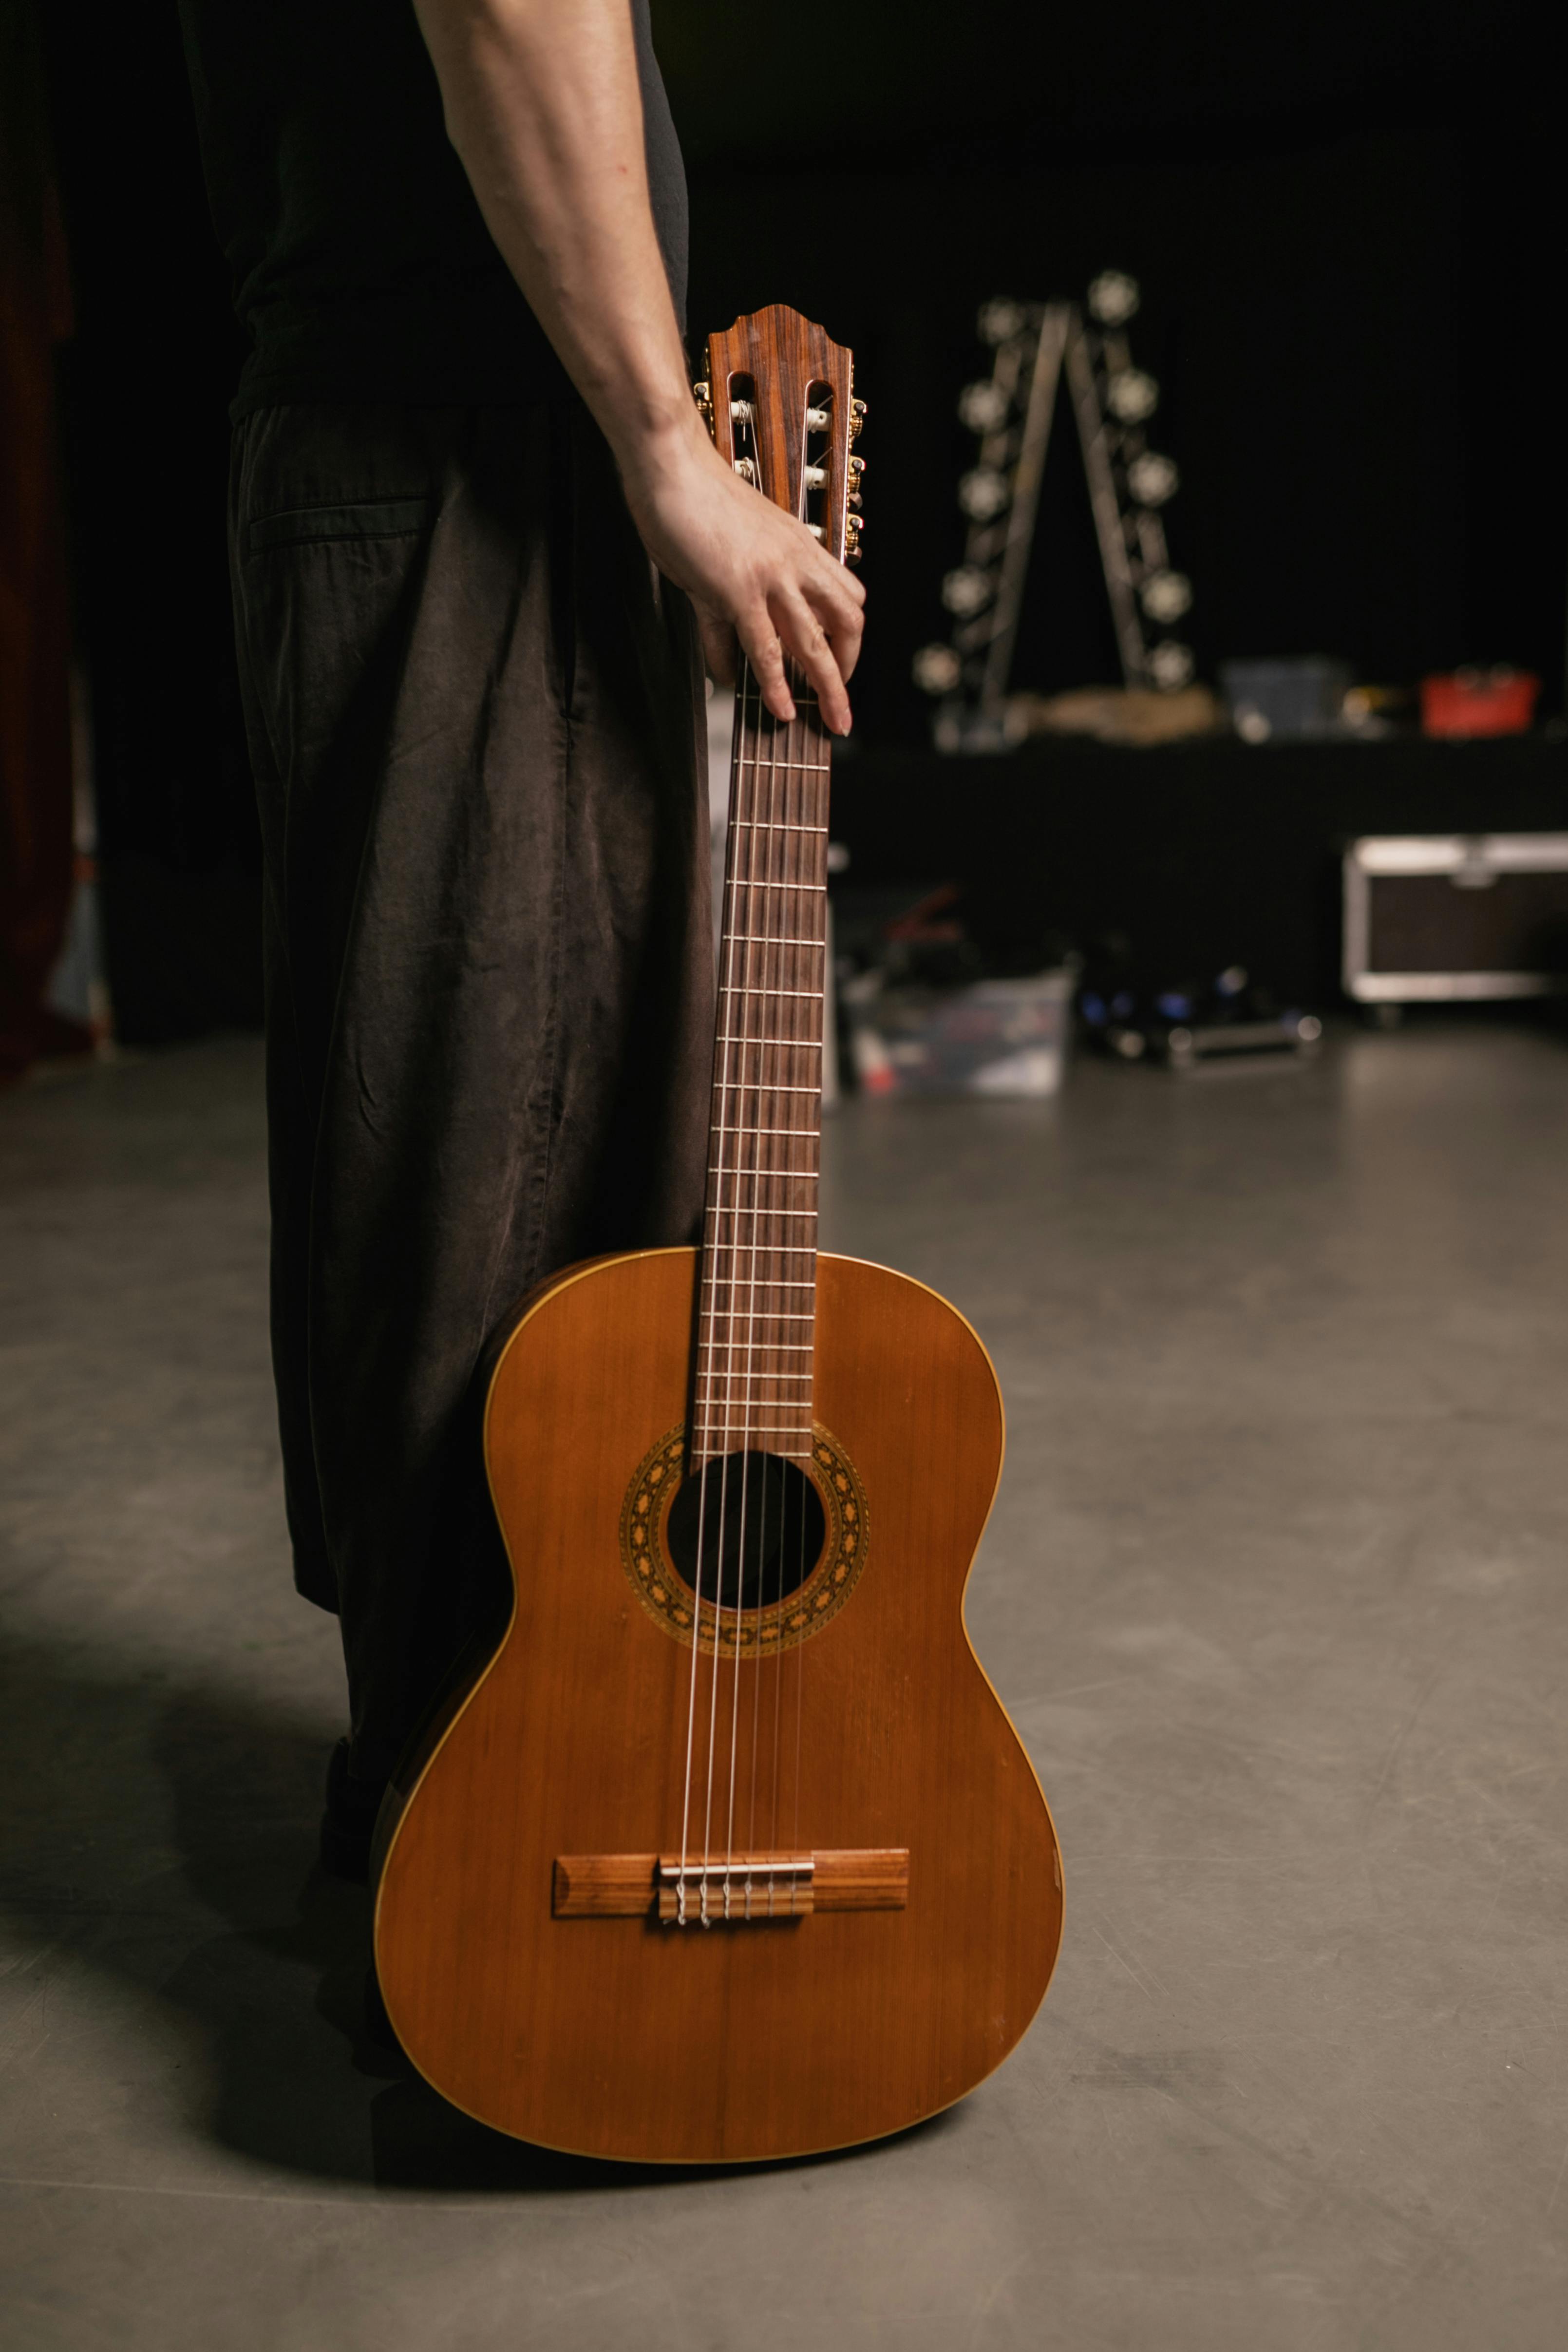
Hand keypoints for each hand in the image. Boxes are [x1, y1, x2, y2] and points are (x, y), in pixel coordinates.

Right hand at [618, 416, 865, 733]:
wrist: (671, 461)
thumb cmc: (694, 498)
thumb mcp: (732, 548)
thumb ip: (737, 601)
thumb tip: (730, 659)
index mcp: (800, 545)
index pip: (848, 595)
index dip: (850, 637)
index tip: (839, 665)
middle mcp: (795, 561)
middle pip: (847, 622)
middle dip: (848, 672)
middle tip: (840, 709)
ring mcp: (770, 576)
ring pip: (813, 643)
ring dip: (824, 689)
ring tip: (825, 722)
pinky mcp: (738, 589)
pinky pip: (763, 647)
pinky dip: (771, 684)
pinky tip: (774, 708)